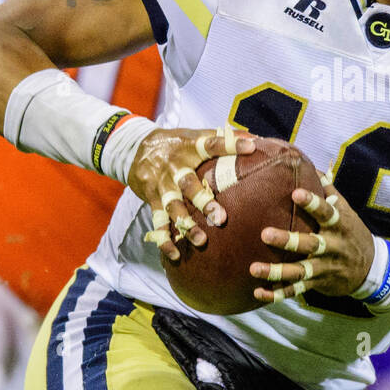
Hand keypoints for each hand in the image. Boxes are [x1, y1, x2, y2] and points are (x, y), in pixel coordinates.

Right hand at [128, 125, 253, 261]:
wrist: (133, 148)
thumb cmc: (175, 143)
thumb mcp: (194, 135)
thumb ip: (223, 138)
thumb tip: (256, 138)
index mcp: (189, 147)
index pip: (211, 143)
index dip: (230, 144)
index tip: (250, 148)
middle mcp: (174, 166)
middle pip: (188, 184)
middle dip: (203, 201)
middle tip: (220, 217)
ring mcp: (161, 184)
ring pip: (172, 206)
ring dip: (186, 224)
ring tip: (200, 240)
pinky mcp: (151, 199)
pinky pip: (157, 221)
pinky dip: (164, 239)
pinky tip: (175, 254)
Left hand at [249, 173, 374, 303]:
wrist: (372, 270)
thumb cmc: (353, 233)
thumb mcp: (348, 211)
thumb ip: (330, 191)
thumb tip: (314, 166)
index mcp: (340, 225)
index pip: (328, 213)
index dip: (313, 203)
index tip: (296, 193)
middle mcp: (333, 247)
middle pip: (310, 244)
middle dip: (288, 241)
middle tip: (264, 234)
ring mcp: (326, 268)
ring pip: (300, 272)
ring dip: (277, 272)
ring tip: (254, 269)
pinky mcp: (319, 284)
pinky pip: (297, 290)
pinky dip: (278, 294)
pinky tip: (259, 292)